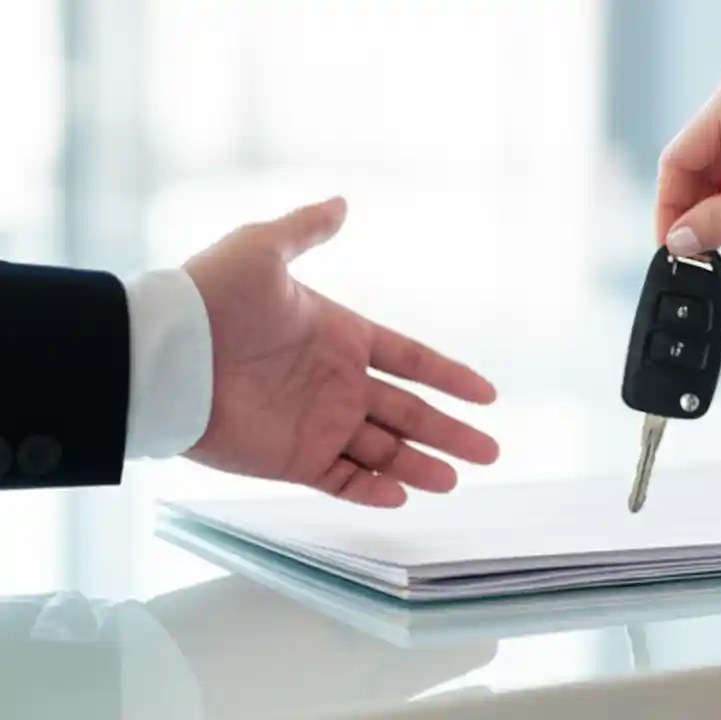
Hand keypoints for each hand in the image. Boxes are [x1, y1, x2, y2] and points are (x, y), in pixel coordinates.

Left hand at [182, 197, 498, 507]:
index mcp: (341, 337)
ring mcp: (316, 424)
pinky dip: (371, 492)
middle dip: (450, 433)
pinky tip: (403, 496)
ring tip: (455, 480)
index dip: (449, 377)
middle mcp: (337, 384)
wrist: (164, 353)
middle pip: (408, 413)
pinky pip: (341, 480)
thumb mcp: (262, 249)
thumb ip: (305, 230)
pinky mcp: (291, 459)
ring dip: (420, 466)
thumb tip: (341, 202)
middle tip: (490, 452)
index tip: (486, 395)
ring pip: (383, 451)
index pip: (410, 360)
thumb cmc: (209, 295)